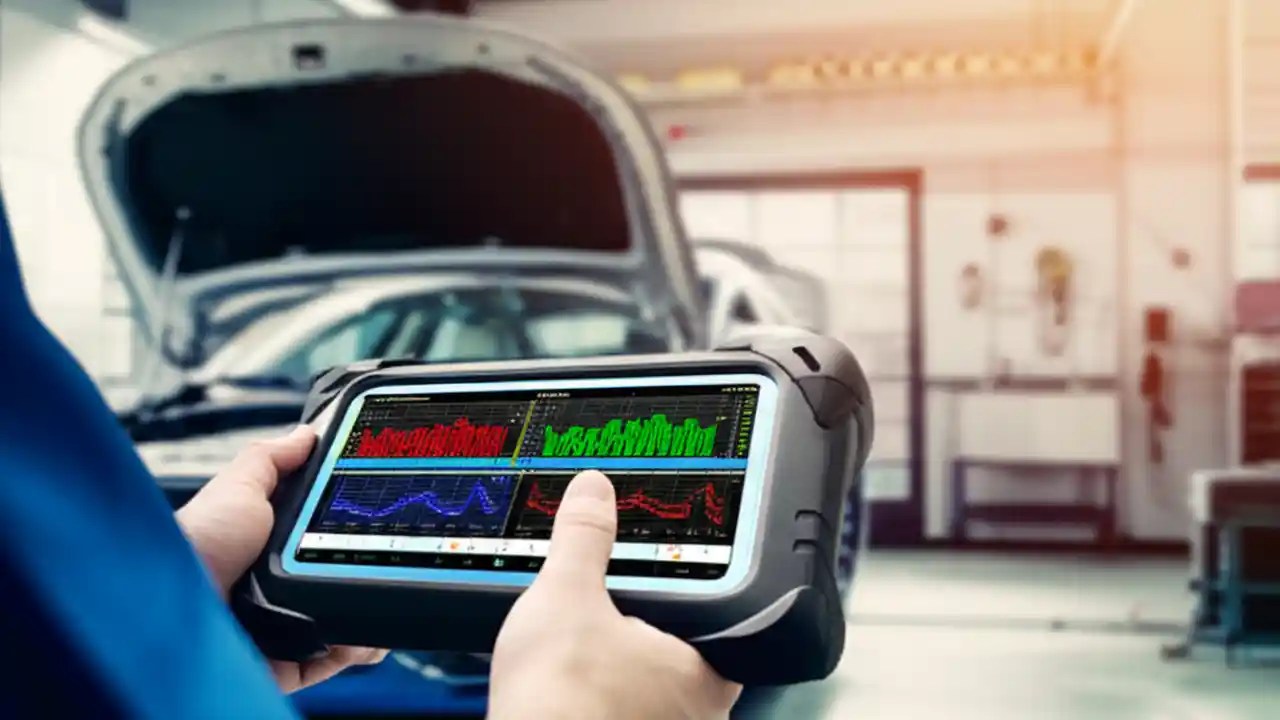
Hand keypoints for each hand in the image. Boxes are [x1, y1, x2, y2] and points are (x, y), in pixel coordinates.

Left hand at [175, 425, 388, 692]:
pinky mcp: (295, 660)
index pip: (322, 522)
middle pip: (344, 566)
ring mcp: (290, 622)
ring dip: (374, 602)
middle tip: (396, 543)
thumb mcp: (237, 488)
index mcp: (266, 541)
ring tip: (391, 587)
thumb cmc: (195, 548)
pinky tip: (370, 627)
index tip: (383, 497)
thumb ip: (270, 460)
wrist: (179, 613)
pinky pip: (339, 653)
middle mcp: (279, 582)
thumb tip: (306, 433)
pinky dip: (361, 642)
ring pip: (349, 612)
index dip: (353, 511)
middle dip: (374, 557)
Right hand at [489, 471, 741, 719]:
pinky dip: (600, 705)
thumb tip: (594, 491)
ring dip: (624, 676)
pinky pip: (619, 718)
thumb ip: (584, 538)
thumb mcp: (566, 595)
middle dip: (650, 636)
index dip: (698, 598)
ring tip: (583, 656)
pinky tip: (568, 695)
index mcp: (707, 672)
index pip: (727, 623)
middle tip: (612, 615)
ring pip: (652, 696)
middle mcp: (697, 717)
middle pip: (687, 658)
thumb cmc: (559, 705)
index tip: (670, 583)